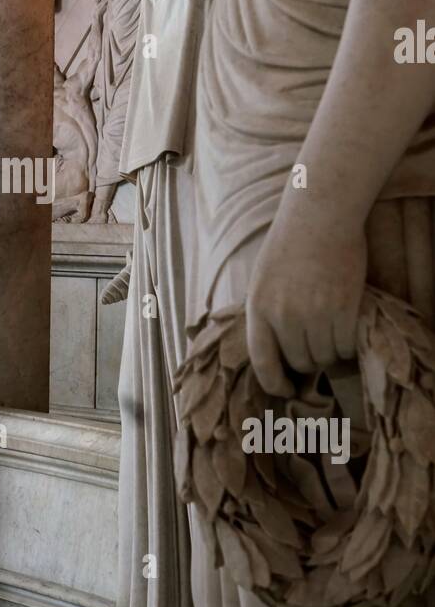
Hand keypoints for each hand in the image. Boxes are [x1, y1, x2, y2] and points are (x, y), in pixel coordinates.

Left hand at [246, 204, 366, 396]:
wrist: (319, 216)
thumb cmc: (288, 245)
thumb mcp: (261, 281)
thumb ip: (265, 315)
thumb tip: (274, 352)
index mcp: (258, 308)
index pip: (262, 361)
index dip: (274, 383)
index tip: (285, 390)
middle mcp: (284, 316)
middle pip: (300, 362)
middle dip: (308, 360)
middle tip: (315, 344)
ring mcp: (315, 313)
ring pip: (326, 357)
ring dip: (330, 351)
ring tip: (330, 328)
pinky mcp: (344, 309)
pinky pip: (347, 346)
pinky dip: (348, 343)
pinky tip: (345, 325)